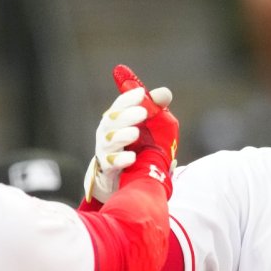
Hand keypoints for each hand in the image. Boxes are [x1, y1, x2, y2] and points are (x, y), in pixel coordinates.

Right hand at [84, 66, 174, 201]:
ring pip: (110, 141)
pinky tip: (132, 157)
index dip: (129, 98)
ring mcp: (106, 150)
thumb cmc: (135, 145)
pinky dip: (121, 160)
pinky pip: (112, 163)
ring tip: (135, 133)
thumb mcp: (147, 126)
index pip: (119, 105)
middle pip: (112, 121)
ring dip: (122, 135)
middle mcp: (107, 132)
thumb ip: (155, 108)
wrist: (122, 177)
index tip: (141, 93)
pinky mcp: (108, 168)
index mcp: (116, 119)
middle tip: (143, 112)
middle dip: (127, 115)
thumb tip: (164, 93)